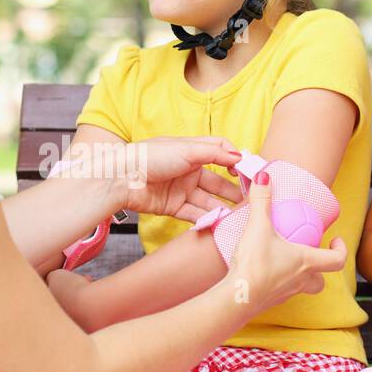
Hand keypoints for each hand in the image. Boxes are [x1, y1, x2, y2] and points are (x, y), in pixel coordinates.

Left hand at [120, 136, 244, 222]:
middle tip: (250, 201)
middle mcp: (188, 170)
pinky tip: (219, 222)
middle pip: (217, 181)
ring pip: (208, 200)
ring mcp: (181, 190)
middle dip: (233, 191)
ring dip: (222, 207)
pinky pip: (194, 214)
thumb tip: (240, 154)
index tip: (247, 170)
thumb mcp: (187, 149)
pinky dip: (207, 218)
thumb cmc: (151, 156)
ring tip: (238, 215)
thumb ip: (215, 152)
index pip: (220, 151)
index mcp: (192, 151)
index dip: (235, 159)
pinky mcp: (172, 207)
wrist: (122, 178)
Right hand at [226, 169, 348, 311]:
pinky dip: (277, 282)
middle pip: (321, 280)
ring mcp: (285, 293)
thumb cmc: (255, 264)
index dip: (341, 249)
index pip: (337, 260)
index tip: (335, 239)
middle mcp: (300, 280)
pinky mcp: (269, 301)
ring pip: (302, 287)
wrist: (237, 298)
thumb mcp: (258, 226)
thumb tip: (263, 177)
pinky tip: (263, 272)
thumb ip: (262, 200)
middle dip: (320, 267)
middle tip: (310, 253)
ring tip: (285, 260)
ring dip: (298, 275)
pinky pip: (280, 292)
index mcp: (305, 261)